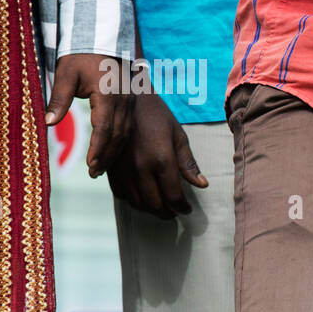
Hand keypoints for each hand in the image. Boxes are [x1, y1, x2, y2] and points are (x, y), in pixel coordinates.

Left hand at [46, 53, 136, 176]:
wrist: (102, 41)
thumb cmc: (80, 57)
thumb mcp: (66, 75)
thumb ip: (58, 99)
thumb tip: (49, 123)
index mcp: (108, 95)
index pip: (105, 128)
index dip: (98, 149)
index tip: (90, 165)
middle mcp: (124, 101)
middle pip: (118, 136)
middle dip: (106, 156)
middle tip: (94, 173)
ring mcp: (130, 102)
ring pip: (125, 133)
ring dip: (114, 152)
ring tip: (101, 167)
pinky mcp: (130, 102)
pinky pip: (127, 127)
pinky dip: (119, 142)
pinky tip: (110, 151)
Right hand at [106, 89, 207, 218]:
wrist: (124, 98)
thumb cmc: (157, 115)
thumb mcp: (178, 135)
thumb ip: (189, 163)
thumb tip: (202, 184)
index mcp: (161, 159)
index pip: (174, 195)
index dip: (182, 207)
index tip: (187, 210)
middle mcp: (141, 168)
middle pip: (155, 204)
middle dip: (167, 213)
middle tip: (175, 212)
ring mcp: (123, 169)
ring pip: (137, 202)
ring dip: (150, 210)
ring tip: (162, 208)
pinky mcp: (110, 167)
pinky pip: (121, 194)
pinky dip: (133, 201)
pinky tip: (143, 198)